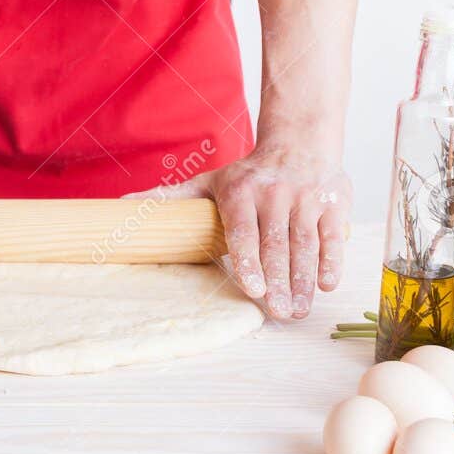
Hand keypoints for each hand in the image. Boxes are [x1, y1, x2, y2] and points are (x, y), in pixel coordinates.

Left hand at [134, 145, 351, 319]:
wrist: (299, 142)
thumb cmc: (249, 174)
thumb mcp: (210, 181)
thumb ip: (170, 198)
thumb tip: (121, 206)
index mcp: (241, 192)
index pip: (244, 230)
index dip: (249, 260)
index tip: (252, 289)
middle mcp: (275, 194)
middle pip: (276, 243)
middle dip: (279, 280)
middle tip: (278, 312)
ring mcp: (306, 199)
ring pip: (305, 244)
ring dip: (303, 280)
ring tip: (297, 309)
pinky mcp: (333, 204)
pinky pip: (332, 236)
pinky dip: (331, 261)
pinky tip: (326, 285)